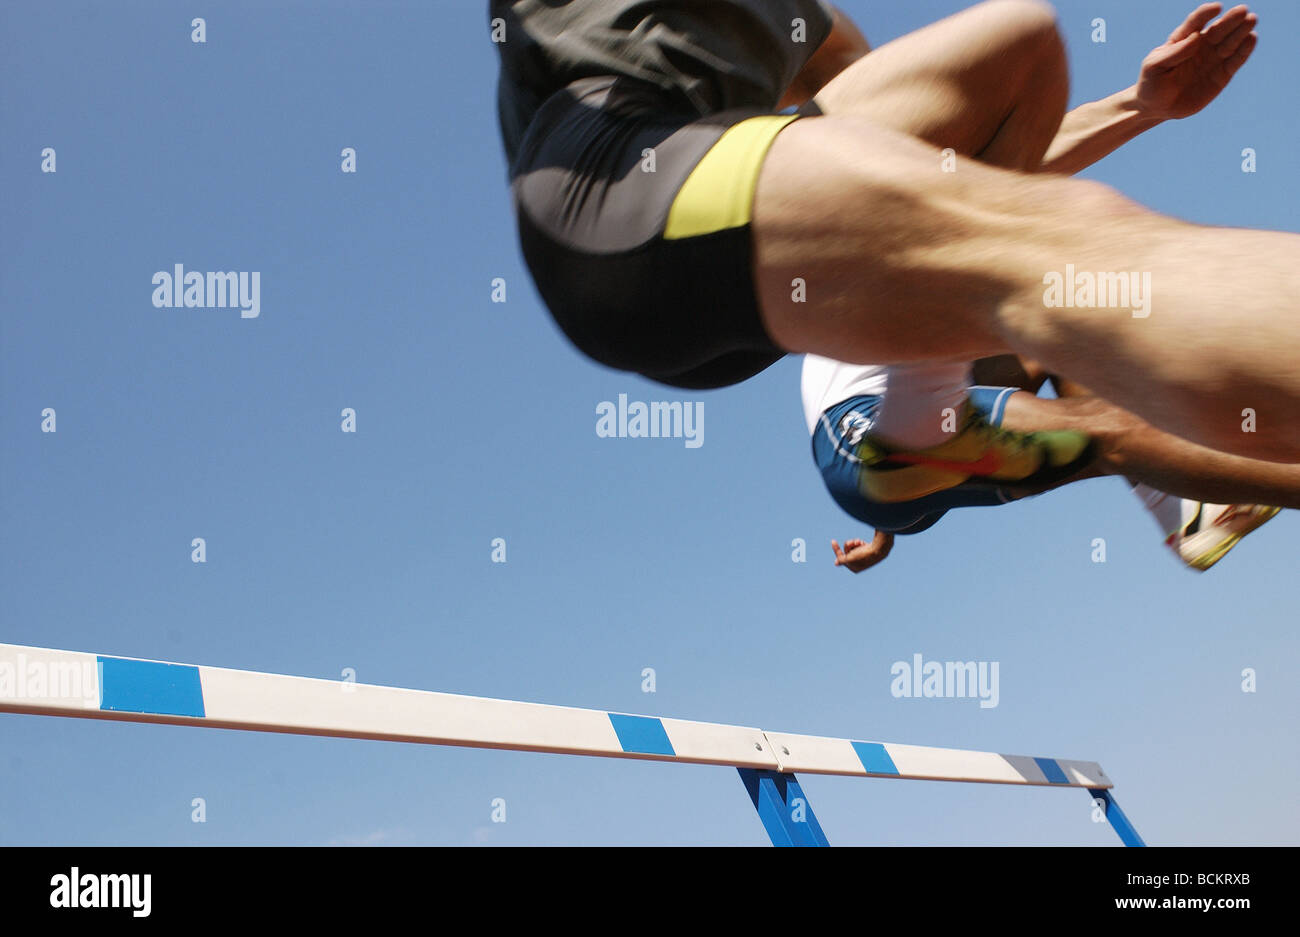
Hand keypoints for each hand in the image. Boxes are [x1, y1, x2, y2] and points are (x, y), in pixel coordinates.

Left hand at [831, 531, 893, 572]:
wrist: (879, 548)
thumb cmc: (864, 554)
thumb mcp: (850, 558)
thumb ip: (842, 560)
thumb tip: (836, 563)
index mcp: (854, 568)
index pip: (842, 558)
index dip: (837, 550)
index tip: (833, 541)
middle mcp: (858, 564)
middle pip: (847, 552)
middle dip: (848, 545)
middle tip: (853, 542)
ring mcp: (863, 557)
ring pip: (852, 547)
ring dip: (853, 543)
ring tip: (859, 542)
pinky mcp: (867, 551)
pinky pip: (858, 545)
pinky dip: (859, 542)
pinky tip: (862, 542)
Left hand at [1135, 3, 1257, 120]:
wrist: (1156, 108)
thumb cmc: (1152, 84)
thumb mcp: (1155, 67)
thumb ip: (1174, 53)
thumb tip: (1196, 38)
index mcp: (1183, 39)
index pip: (1196, 22)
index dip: (1206, 14)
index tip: (1216, 8)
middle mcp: (1201, 45)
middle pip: (1218, 29)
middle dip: (1230, 20)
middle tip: (1243, 11)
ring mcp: (1213, 59)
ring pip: (1230, 42)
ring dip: (1241, 31)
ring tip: (1251, 20)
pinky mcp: (1222, 75)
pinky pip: (1235, 61)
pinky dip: (1244, 51)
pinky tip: (1252, 39)